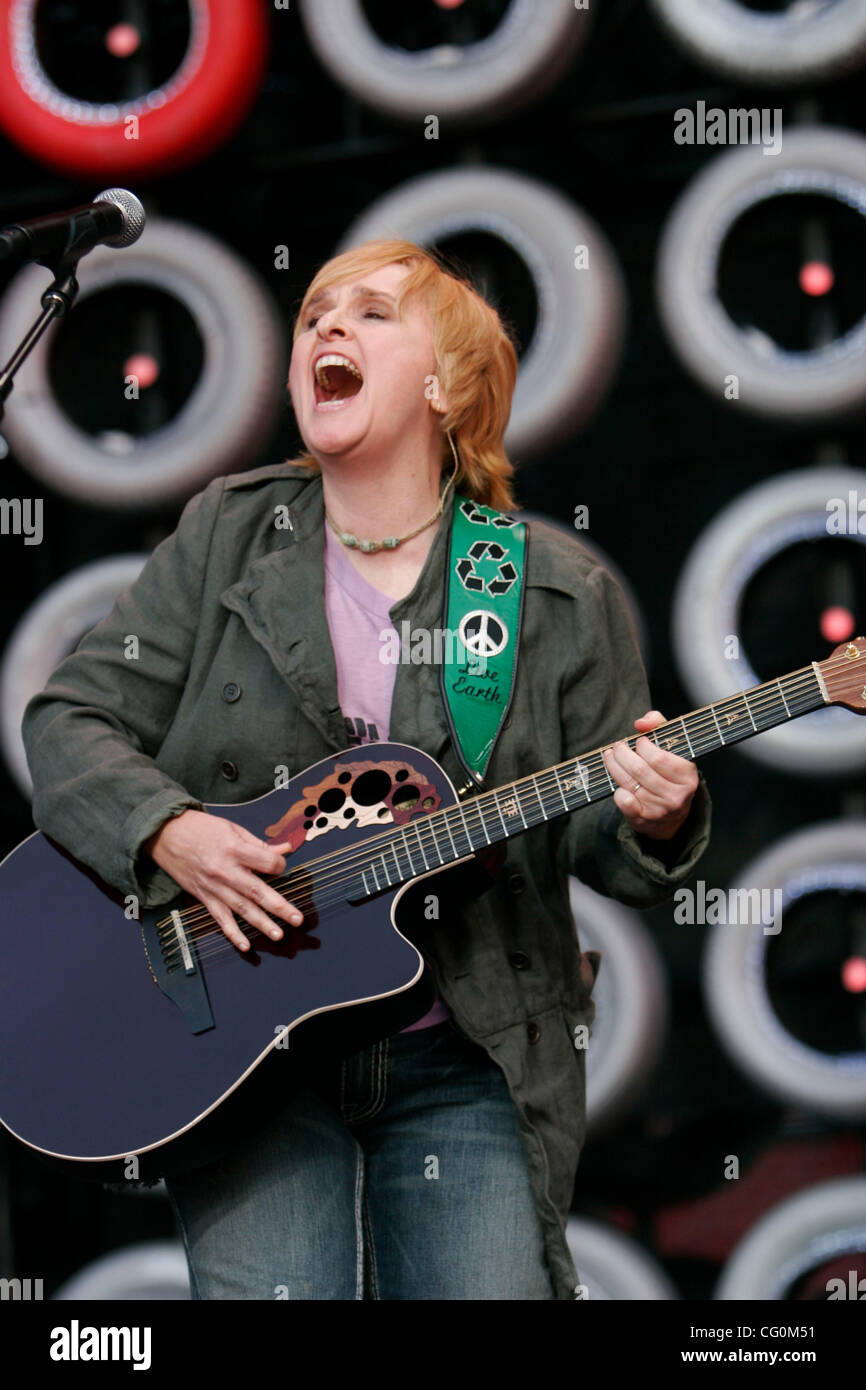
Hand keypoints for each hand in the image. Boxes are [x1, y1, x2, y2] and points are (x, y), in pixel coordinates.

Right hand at [143, 810, 301, 953]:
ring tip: (278, 935)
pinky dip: (232, 933)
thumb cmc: (200, 828)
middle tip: (298, 919)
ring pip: (242, 909)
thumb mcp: (232, 828)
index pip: (267, 863)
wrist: (166, 834)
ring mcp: (213, 887)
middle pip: (257, 891)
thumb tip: (285, 849)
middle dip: (280, 907)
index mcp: (234, 849)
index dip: (280, 866)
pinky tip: (245, 945)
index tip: (282, 866)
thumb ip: (259, 843)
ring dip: (262, 924)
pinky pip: (220, 918)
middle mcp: (225, 870)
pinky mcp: (203, 897)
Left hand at [602, 710, 698, 840]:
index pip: (659, 758)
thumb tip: (640, 723)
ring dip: (614, 766)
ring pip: (629, 783)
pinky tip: (616, 783)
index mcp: (687, 776)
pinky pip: (624, 802)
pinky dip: (617, 791)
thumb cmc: (669, 772)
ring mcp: (660, 810)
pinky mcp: (644, 820)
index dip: (643, 746)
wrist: (672, 815)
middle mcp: (676, 795)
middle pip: (640, 770)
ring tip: (610, 756)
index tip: (638, 741)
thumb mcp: (672, 745)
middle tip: (617, 746)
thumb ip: (658, 725)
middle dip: (623, 754)